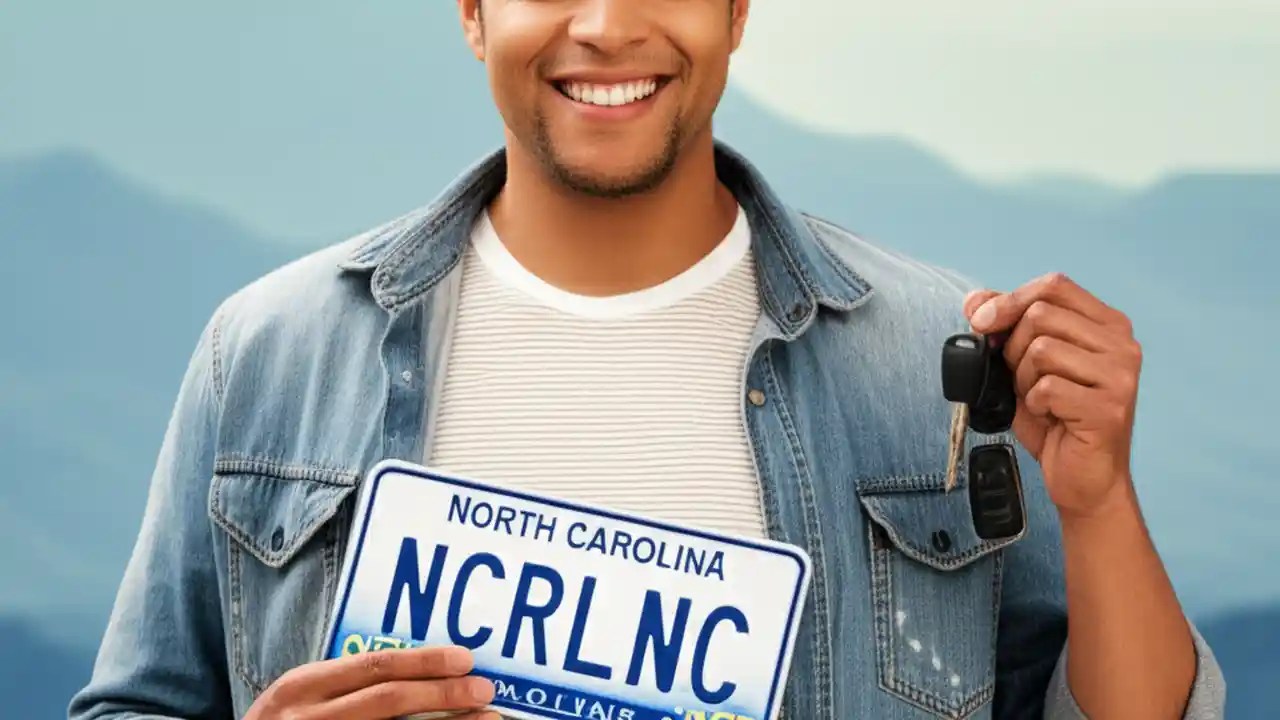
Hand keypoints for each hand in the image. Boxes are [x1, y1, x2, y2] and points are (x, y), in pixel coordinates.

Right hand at [244, 645, 497, 719]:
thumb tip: (423, 675)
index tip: (466, 659)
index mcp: (301, 687)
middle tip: (486, 690)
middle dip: (444, 695)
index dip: (425, 661)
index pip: (374, 666)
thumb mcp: (301, 699)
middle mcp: (308, 719)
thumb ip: (346, 685)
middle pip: (389, 701)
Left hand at [964, 272, 1141, 519]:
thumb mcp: (1025, 366)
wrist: (1084, 479)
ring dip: (1024, 380)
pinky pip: (1046, 388)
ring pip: (1040, 350)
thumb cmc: (1057, 420)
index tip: (981, 323)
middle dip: (1013, 349)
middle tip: (1023, 379)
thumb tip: (974, 300)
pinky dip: (1034, 404)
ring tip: (1042, 401)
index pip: (1054, 286)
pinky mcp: (1108, 408)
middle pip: (1041, 315)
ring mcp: (1119, 376)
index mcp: (1107, 325)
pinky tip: (1051, 417)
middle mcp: (1121, 344)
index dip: (1009, 299)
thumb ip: (1006, 328)